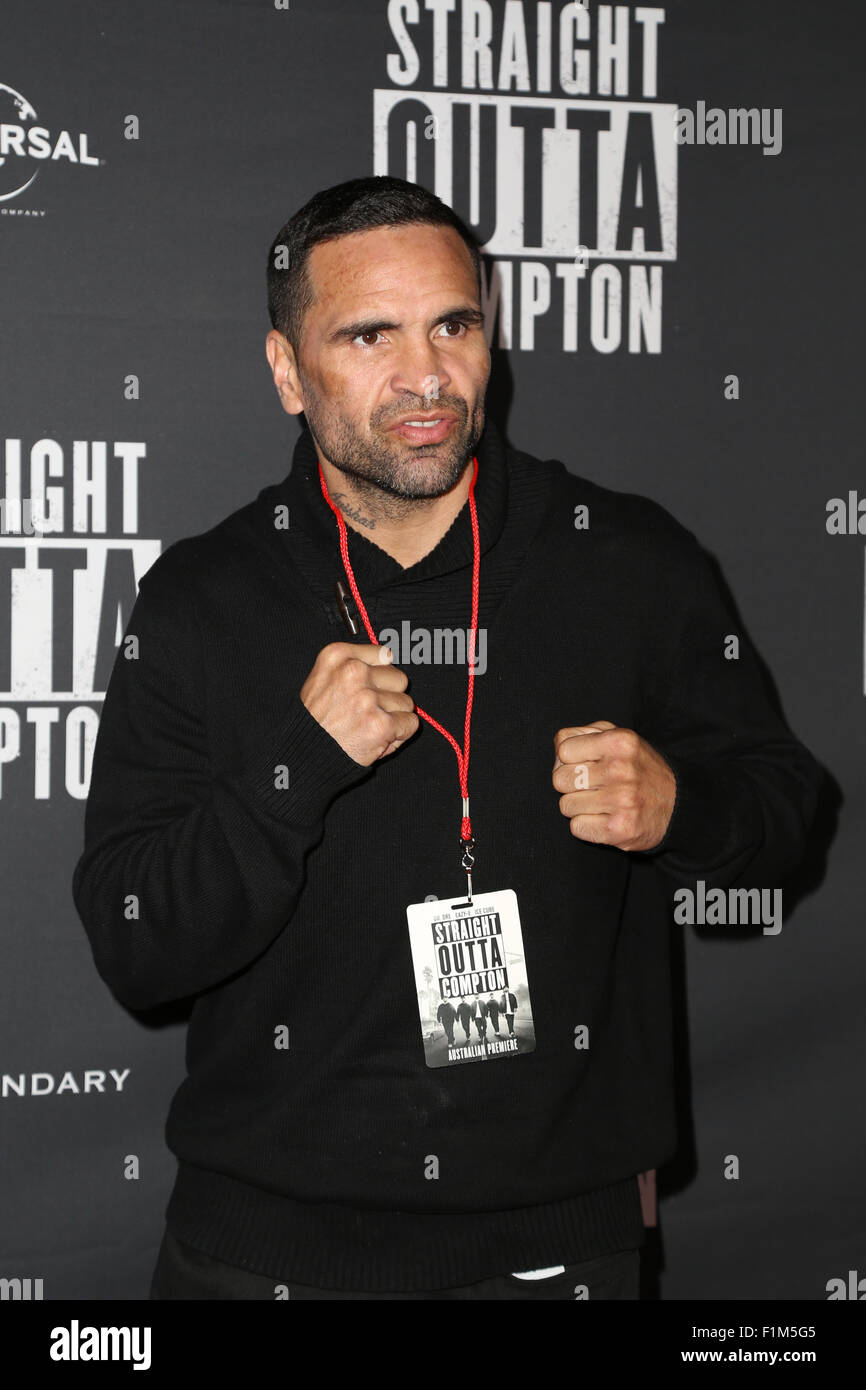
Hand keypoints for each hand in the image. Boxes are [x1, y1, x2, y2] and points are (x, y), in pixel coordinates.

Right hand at [300, 642, 419, 765]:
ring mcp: (367, 698)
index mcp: (336, 655)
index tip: (369, 687)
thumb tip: (391, 658)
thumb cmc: (315, 720)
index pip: (384, 655)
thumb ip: (354, 665)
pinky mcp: (381, 724)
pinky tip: (377, 737)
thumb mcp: (322, 678)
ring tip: (368, 725)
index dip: (379, 676)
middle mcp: (352, 672)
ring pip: (406, 702)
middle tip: (366, 711)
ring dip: (393, 717)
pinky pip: (411, 723)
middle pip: (399, 678)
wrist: (304, 755)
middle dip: (389, 696)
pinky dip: (399, 734)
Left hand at [552, 720, 675, 851]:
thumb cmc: (639, 768)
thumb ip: (584, 734)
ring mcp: (620, 801)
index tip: (586, 765)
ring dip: (579, 807)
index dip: (569, 759)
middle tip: (593, 786)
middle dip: (571, 784)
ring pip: (565, 805)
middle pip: (560, 779)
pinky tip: (605, 818)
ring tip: (602, 803)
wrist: (678, 805)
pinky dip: (587, 825)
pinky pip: (576, 827)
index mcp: (619, 741)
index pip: (564, 749)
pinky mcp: (618, 829)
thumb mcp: (619, 738)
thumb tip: (558, 750)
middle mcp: (620, 769)